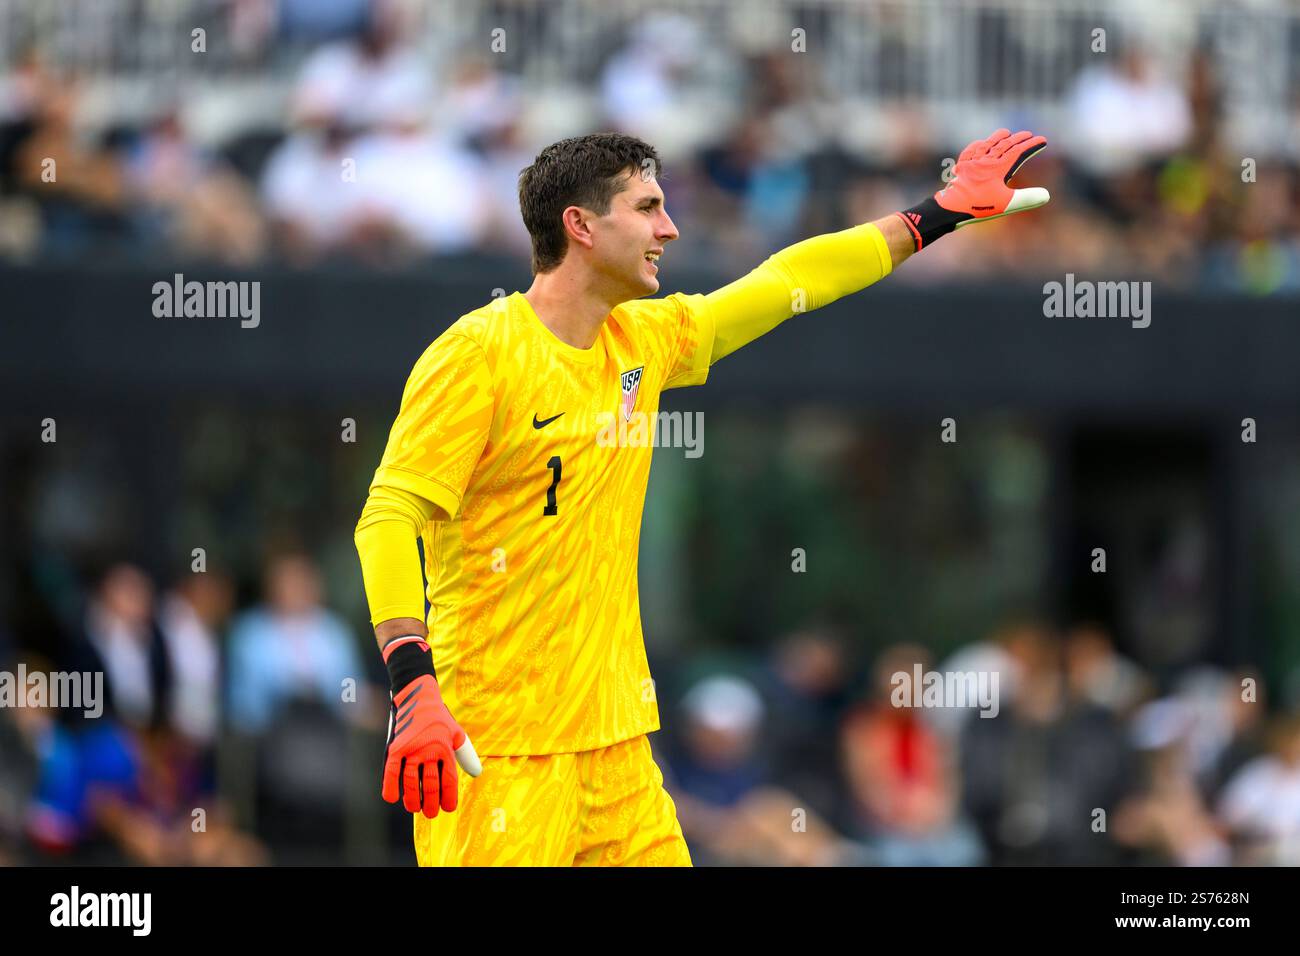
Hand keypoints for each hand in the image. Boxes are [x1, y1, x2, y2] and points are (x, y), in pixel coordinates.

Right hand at [381, 639, 481, 816]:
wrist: (417, 696)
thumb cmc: (438, 718)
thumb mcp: (456, 732)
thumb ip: (466, 754)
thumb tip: (477, 774)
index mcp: (445, 749)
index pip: (449, 780)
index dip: (449, 797)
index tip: (448, 808)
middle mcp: (429, 751)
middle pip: (429, 785)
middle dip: (430, 803)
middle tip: (430, 813)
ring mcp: (411, 749)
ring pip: (410, 782)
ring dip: (412, 799)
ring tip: (414, 809)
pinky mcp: (396, 747)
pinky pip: (392, 771)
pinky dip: (390, 786)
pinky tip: (391, 798)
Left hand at [895, 128, 1048, 249]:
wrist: (950, 207)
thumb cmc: (979, 206)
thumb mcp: (1006, 204)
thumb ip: (1027, 198)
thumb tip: (1046, 195)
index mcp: (998, 167)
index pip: (1018, 151)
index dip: (1031, 145)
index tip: (1042, 140)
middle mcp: (985, 161)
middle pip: (1004, 145)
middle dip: (1018, 139)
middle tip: (1028, 135)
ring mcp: (972, 163)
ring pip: (987, 144)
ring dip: (998, 138)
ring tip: (1006, 132)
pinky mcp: (961, 168)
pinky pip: (969, 152)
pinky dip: (977, 146)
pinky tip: (979, 145)